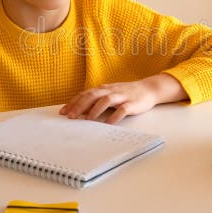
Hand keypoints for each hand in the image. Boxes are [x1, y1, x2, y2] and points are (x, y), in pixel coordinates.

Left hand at [60, 74, 186, 124]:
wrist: (148, 89)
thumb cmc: (127, 93)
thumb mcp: (110, 94)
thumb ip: (96, 101)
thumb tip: (80, 111)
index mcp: (104, 89)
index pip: (85, 94)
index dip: (73, 102)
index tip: (63, 111)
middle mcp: (111, 91)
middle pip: (92, 96)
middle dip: (79, 106)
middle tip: (70, 116)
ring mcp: (121, 96)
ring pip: (106, 101)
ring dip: (95, 110)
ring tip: (87, 120)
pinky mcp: (132, 103)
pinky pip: (122, 110)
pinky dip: (115, 116)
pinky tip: (109, 124)